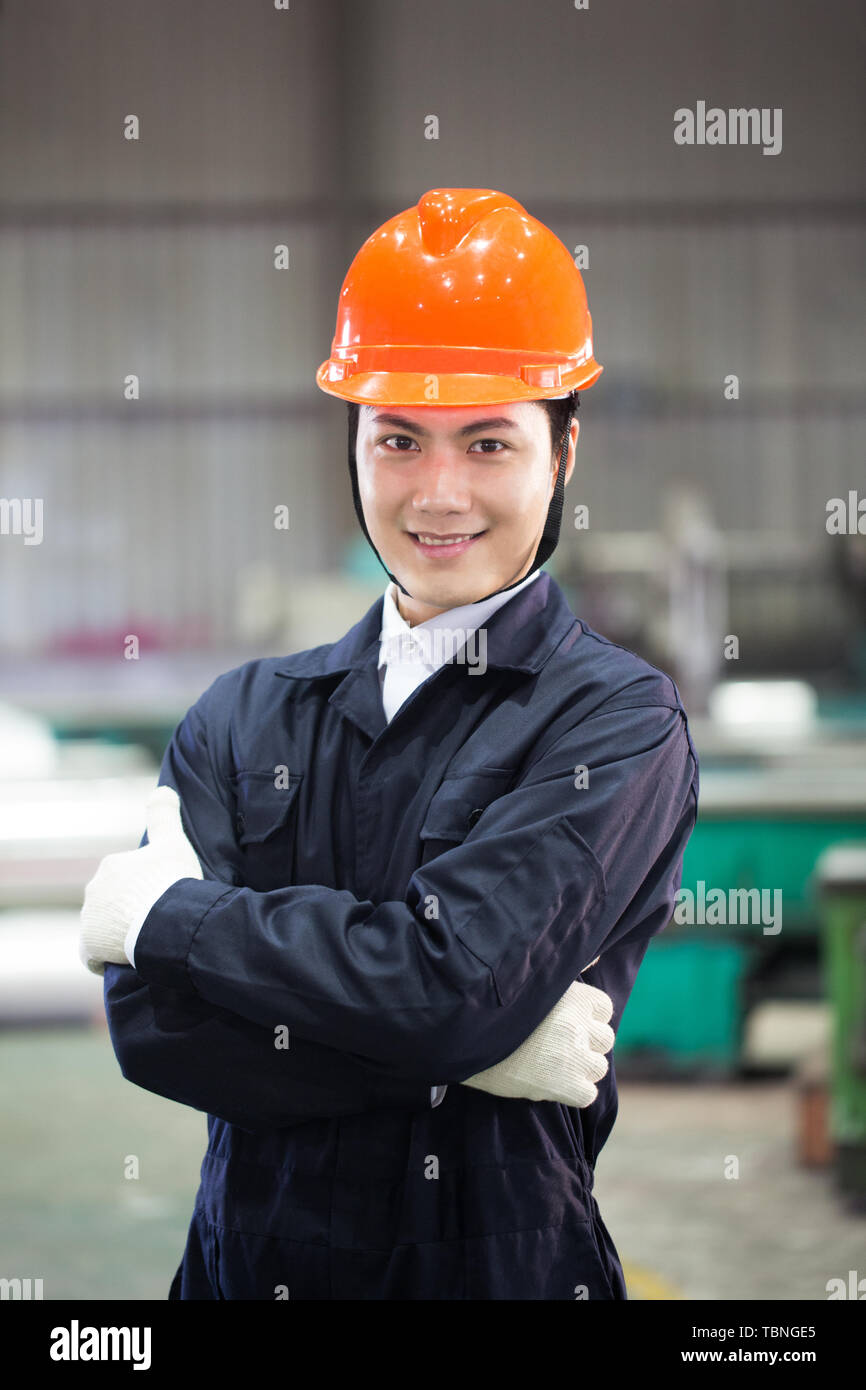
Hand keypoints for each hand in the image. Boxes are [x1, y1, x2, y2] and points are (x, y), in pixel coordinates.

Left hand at [79, 785, 203, 975]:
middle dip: (127, 909)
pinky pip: (91, 953)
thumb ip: (165, 815)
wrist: (167, 921)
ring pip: (102, 926)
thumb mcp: (174, 842)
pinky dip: (102, 956)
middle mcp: (94, 889)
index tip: (160, 898)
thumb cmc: (173, 881)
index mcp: (112, 865)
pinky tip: (119, 959)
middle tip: (155, 919)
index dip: (142, 889)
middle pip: (111, 901)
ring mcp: (90, 918)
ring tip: (143, 940)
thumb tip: (162, 789)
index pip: (123, 879)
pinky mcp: (89, 945)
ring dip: (116, 932)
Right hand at [461, 978, 614, 1106]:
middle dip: (587, 1044)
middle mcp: (579, 1024)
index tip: (570, 1021)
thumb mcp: (531, 982)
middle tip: (560, 1046)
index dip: (588, 1017)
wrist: (467, 1039)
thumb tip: (594, 959)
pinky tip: (553, 1085)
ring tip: (554, 1066)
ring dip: (581, 1069)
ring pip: (598, 1067)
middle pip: (605, 1039)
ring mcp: (575, 1056)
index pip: (604, 1008)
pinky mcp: (567, 1085)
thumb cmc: (495, 1008)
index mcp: (573, 996)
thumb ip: (562, 974)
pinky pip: (588, 1094)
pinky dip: (574, 1093)